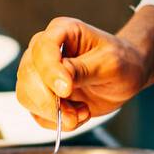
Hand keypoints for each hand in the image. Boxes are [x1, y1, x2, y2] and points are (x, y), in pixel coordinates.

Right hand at [15, 8, 153, 130]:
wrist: (127, 77)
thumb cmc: (122, 62)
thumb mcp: (110, 64)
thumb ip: (82, 70)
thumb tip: (59, 82)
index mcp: (61, 31)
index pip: (41, 50)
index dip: (50, 72)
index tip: (66, 90)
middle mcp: (44, 51)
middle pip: (27, 75)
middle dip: (49, 100)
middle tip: (76, 113)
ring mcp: (41, 73)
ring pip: (26, 96)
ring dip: (54, 114)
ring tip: (81, 112)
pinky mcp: (43, 95)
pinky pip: (37, 114)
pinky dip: (58, 122)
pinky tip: (79, 113)